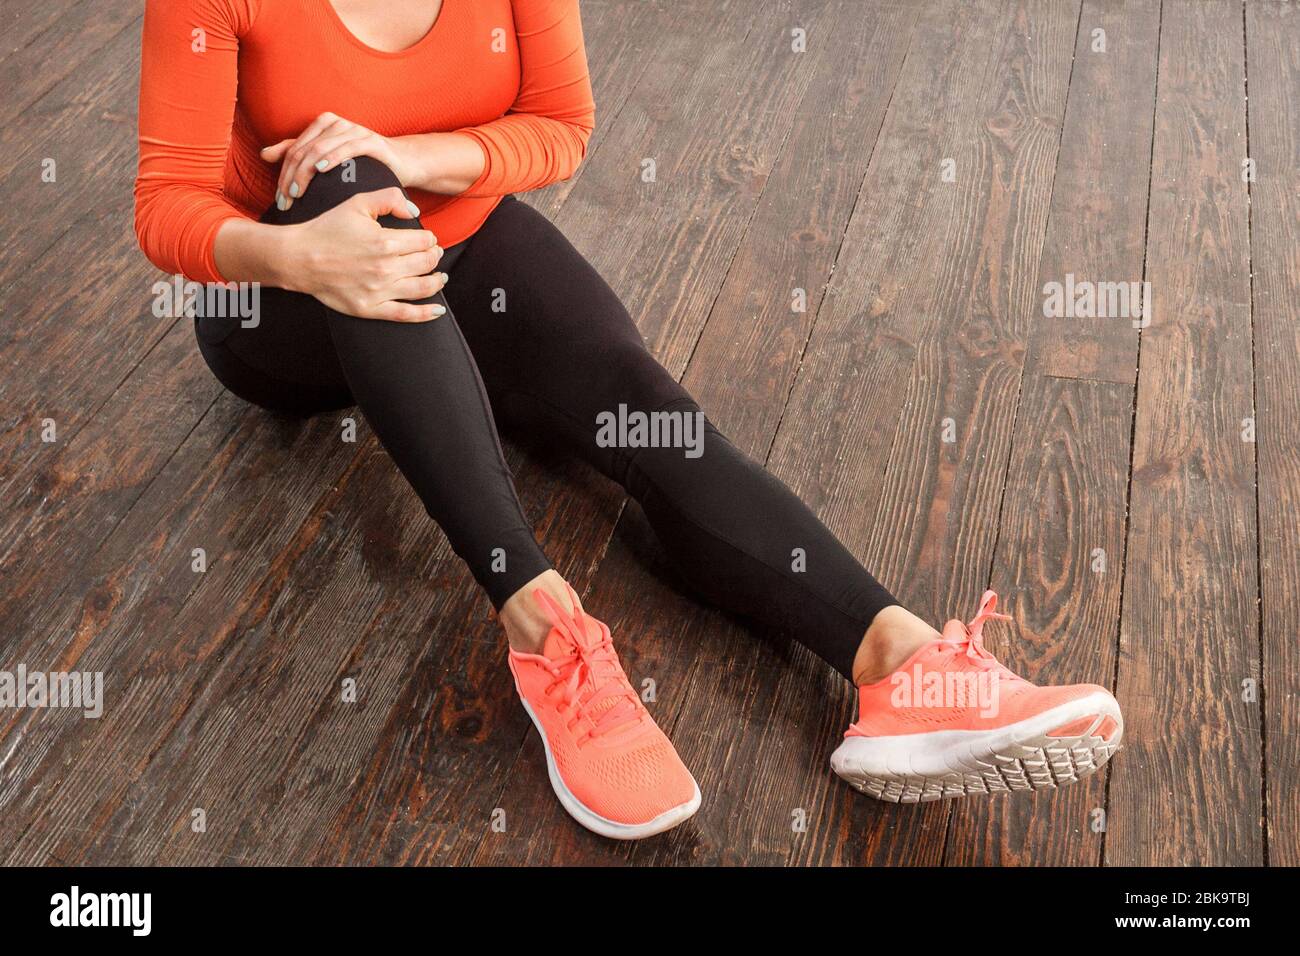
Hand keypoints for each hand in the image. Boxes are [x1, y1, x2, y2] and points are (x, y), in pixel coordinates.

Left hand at [262, 113, 411, 210]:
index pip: (294, 150)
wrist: (402, 164)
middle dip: (291, 178)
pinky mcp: (370, 140)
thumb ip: (299, 154)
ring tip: (298, 193)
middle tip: (286, 202)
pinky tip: (320, 170)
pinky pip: (346, 147)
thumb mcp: (328, 160)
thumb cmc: (364, 164)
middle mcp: (335, 123)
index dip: (282, 175)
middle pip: (303, 151)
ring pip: (319, 149)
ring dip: (305, 173)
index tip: (280, 201)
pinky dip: (332, 158)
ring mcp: (353, 130)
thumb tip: (264, 154)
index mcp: (322, 124)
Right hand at [283, 187, 447, 322]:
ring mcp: (379, 291)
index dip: (429, 238)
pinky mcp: (370, 309)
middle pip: (427, 263)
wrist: (298, 257)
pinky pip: (406, 315)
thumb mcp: (357, 203)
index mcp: (386, 241)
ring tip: (439, 276)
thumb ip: (389, 199)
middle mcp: (386, 268)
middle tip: (432, 253)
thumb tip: (415, 211)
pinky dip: (427, 313)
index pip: (425, 241)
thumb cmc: (327, 229)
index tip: (426, 238)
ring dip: (437, 281)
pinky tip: (438, 309)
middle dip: (434, 256)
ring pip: (423, 288)